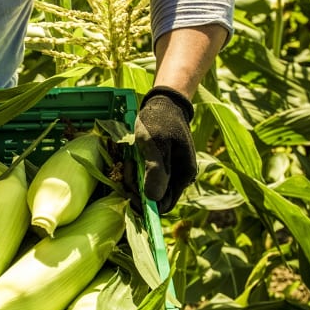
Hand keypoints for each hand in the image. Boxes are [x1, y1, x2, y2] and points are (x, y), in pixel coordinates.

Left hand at [126, 87, 196, 213]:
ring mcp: (169, 173)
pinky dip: (135, 175)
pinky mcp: (159, 167)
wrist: (163, 103)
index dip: (146, 206)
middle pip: (154, 200)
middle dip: (137, 192)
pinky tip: (131, 161)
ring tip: (130, 163)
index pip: (164, 206)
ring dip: (134, 182)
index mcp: (182, 175)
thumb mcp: (156, 143)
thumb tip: (152, 198)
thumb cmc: (161, 120)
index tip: (129, 193)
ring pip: (148, 190)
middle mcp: (177, 178)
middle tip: (126, 172)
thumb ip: (155, 170)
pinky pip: (145, 180)